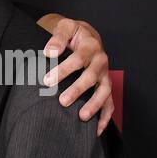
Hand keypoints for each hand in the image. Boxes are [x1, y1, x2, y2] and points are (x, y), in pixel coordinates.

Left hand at [41, 17, 113, 134]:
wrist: (86, 36)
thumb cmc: (72, 33)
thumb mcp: (65, 27)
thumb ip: (58, 37)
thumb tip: (50, 51)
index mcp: (91, 46)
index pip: (78, 59)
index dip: (64, 70)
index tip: (47, 80)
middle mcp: (101, 62)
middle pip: (92, 77)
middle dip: (77, 90)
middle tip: (62, 101)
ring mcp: (105, 76)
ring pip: (104, 92)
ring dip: (94, 105)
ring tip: (81, 117)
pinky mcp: (105, 87)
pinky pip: (109, 104)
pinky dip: (105, 117)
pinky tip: (96, 130)